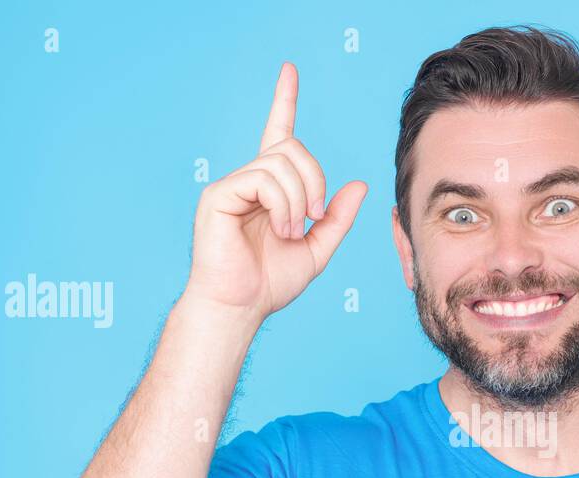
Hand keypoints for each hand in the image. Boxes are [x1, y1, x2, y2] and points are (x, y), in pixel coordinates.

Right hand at [183, 62, 366, 321]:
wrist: (241, 306)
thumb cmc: (271, 282)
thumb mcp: (318, 249)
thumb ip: (337, 218)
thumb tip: (359, 185)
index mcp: (271, 188)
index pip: (278, 133)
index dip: (284, 100)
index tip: (290, 70)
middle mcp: (250, 180)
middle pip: (293, 149)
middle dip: (314, 180)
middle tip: (314, 217)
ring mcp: (232, 185)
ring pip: (280, 162)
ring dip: (298, 199)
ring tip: (291, 230)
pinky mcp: (219, 195)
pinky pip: (262, 179)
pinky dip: (281, 204)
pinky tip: (278, 229)